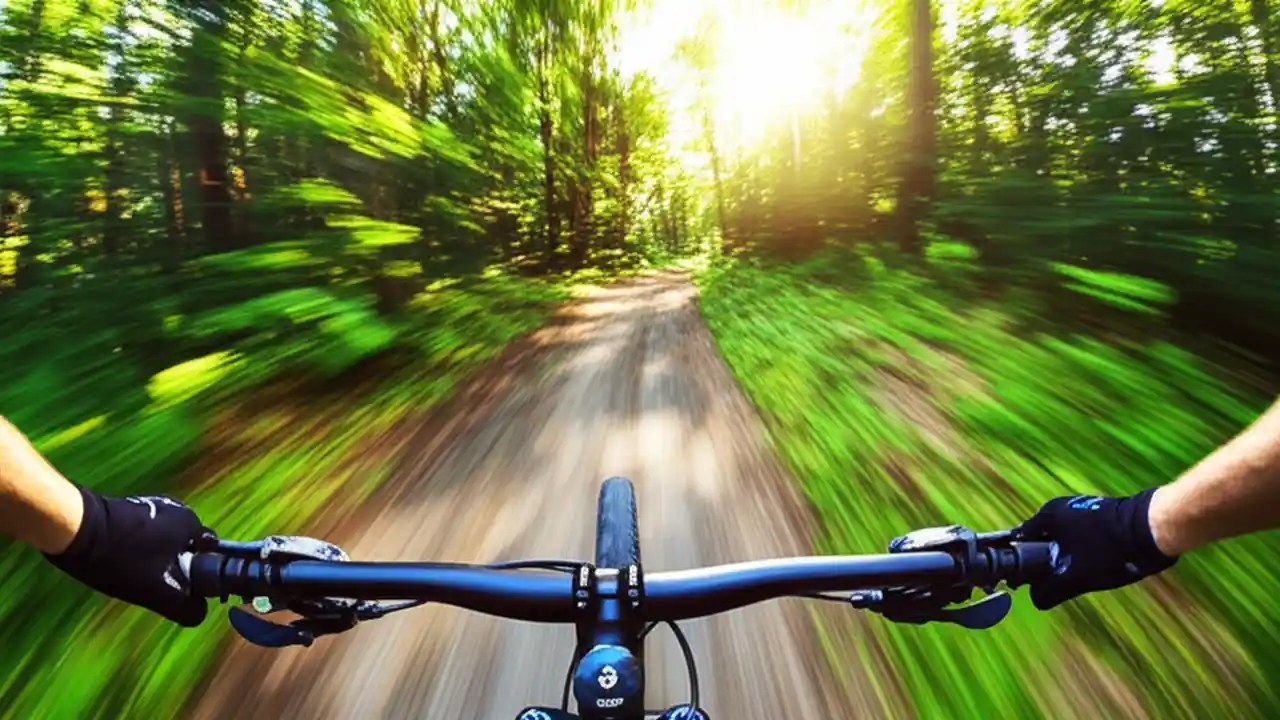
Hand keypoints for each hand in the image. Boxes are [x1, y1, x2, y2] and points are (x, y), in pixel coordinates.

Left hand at [44, 485, 211, 626]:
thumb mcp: (158, 592)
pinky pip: (145, 532)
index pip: (212, 550)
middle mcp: (177, 508)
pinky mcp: (130, 506)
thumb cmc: (121, 559)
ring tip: (134, 574)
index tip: (186, 587)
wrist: (73, 529)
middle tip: (157, 585)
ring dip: (156, 557)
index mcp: (190, 523)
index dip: (203, 571)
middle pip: (187, 546)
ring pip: (165, 540)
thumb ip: (187, 607)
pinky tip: (121, 561)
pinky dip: (139, 548)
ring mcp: (152, 504)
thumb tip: (200, 614)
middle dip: (177, 566)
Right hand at [1015, 488, 1176, 609]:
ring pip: (1063, 538)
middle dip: (1045, 561)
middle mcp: (1059, 506)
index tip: (1028, 582)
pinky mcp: (1098, 512)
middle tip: (1054, 583)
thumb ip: (1049, 590)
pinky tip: (1094, 564)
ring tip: (1076, 576)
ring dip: (1065, 556)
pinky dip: (1081, 549)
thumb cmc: (1109, 551)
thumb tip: (1036, 600)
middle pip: (1042, 539)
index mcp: (1047, 515)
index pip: (1021, 541)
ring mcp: (1080, 506)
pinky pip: (1080, 534)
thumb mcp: (1074, 578)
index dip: (1022, 563)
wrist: (1152, 529)